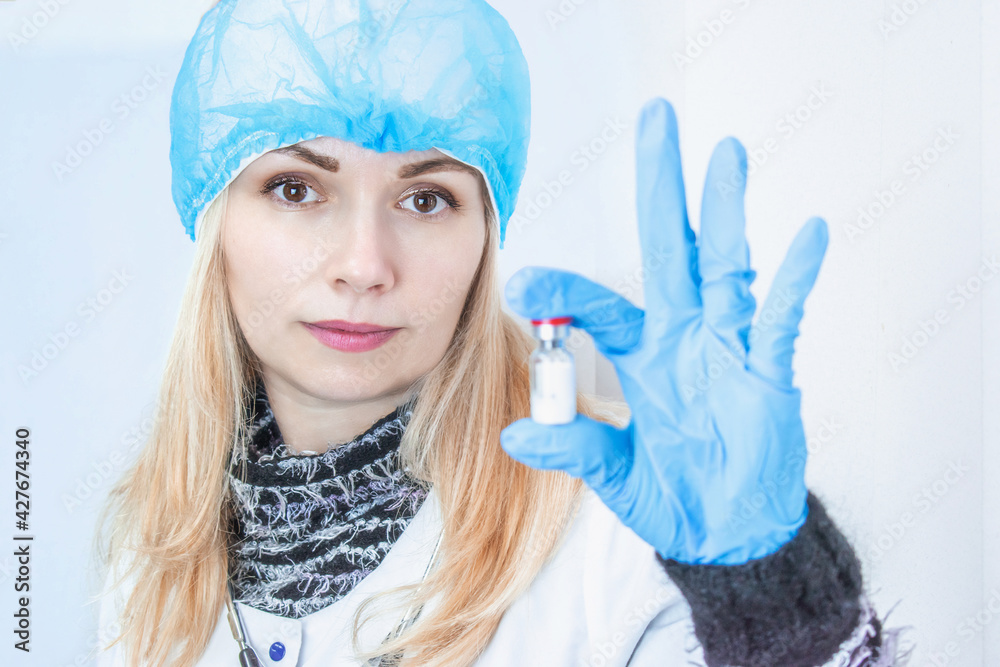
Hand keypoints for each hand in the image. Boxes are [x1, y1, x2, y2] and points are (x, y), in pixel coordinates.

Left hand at [500, 98, 828, 564]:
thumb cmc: (672, 494)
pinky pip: (781, 321)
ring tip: (724, 156)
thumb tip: (512, 439)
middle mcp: (686, 334)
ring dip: (725, 214)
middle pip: (670, 247)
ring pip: (726, 268)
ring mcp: (730, 347)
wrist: (727, 534)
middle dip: (662, 186)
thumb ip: (572, 449)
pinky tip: (808, 235)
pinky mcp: (769, 373)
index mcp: (643, 351)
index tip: (523, 286)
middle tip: (656, 119)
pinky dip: (793, 281)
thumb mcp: (613, 474)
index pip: (600, 305)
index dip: (564, 291)